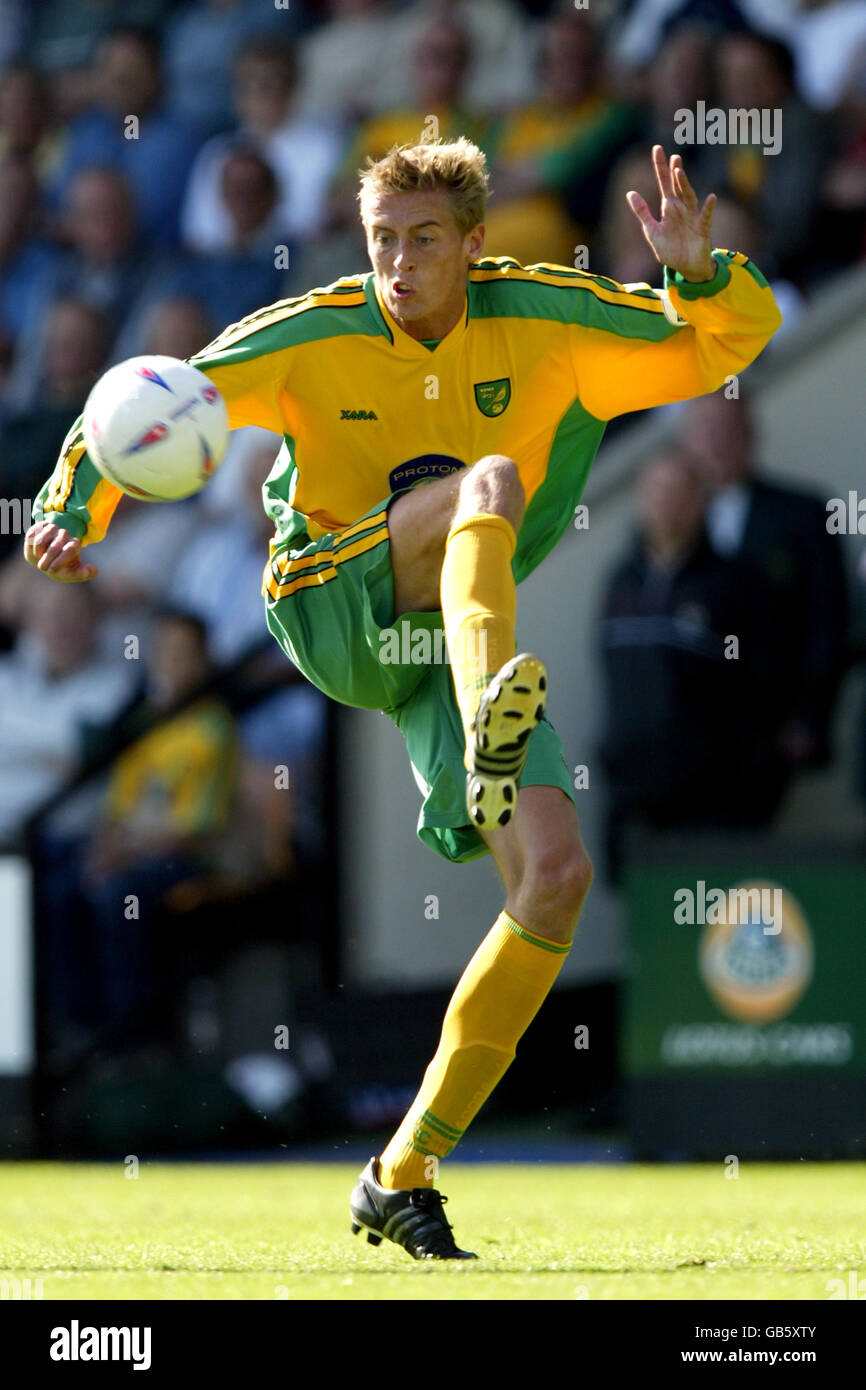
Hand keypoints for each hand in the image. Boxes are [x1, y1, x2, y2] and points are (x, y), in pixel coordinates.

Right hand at [23, 521, 97, 581]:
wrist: (47, 562)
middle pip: (56, 545)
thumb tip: (94, 570)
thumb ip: (83, 573)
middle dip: (48, 559)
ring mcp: (52, 530)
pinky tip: (33, 550)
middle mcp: (64, 535)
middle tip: (43, 568)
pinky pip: (33, 532)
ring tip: (38, 557)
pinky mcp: (39, 528)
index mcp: (74, 545)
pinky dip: (31, 542)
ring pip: (43, 536)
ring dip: (38, 550)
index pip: (70, 549)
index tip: (52, 571)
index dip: (60, 561)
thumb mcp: (73, 574)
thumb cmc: (62, 569)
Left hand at [626, 145, 715, 282]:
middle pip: (678, 186)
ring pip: (689, 197)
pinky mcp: (702, 229)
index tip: (657, 148)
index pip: (664, 183)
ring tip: (679, 172)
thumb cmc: (670, 249)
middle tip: (673, 157)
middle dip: (675, 172)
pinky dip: (708, 208)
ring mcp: (693, 217)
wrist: (686, 268)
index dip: (660, 167)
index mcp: (669, 207)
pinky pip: (705, 216)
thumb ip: (642, 212)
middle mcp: (681, 208)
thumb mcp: (652, 231)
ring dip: (684, 185)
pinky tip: (711, 198)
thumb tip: (630, 193)